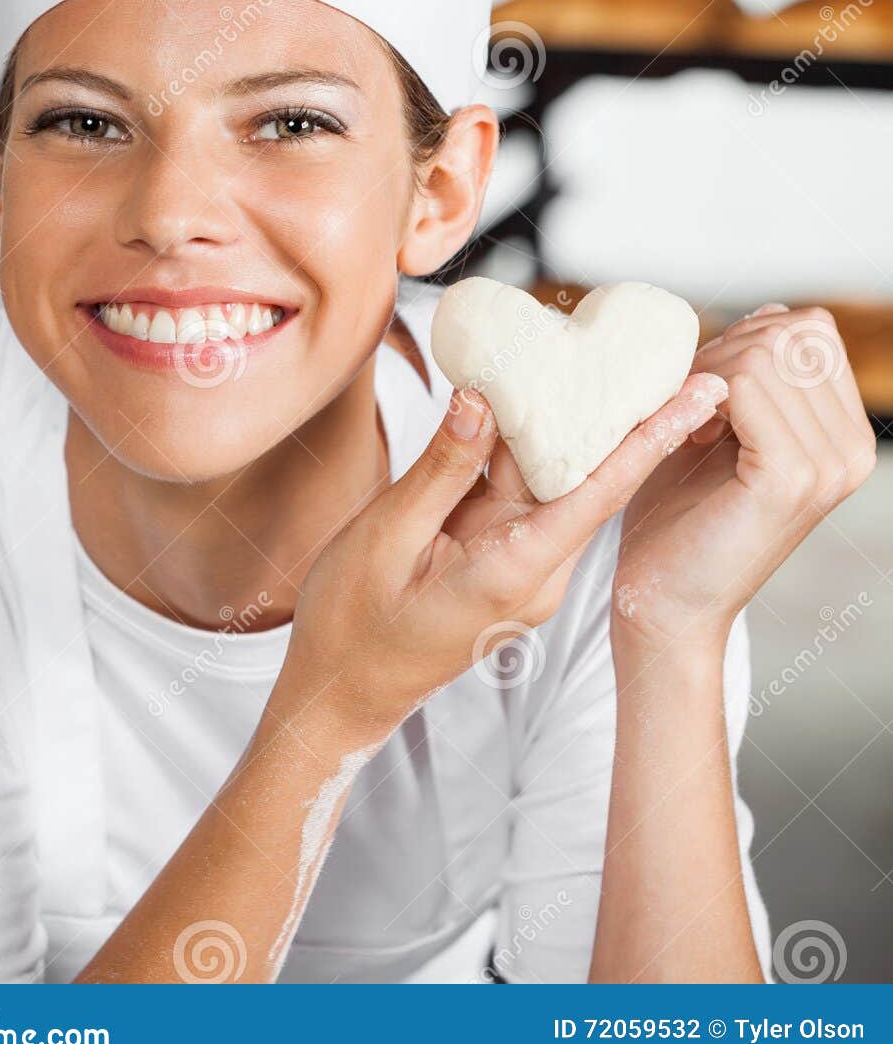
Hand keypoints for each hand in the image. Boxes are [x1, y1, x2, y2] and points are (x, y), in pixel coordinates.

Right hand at [280, 372, 725, 745]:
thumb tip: (482, 402)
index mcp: (517, 571)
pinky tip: (521, 399)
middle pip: (585, 478)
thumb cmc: (352, 626)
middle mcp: (535, 571)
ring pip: (550, 479)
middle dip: (619, 415)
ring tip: (593, 355)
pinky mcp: (500, 558)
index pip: (601, 493)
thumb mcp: (387, 538)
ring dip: (562, 424)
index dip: (653, 438)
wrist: (341, 691)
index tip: (702, 396)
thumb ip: (440, 469)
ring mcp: (520, 566)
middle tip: (661, 352)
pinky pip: (519, 491)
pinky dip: (519, 446)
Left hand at [613, 304, 876, 651]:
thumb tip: (772, 313)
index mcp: (848, 436)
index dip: (747, 337)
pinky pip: (743, 387)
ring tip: (687, 423)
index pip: (812, 330)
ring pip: (762, 356)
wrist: (665, 600)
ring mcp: (828, 465)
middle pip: (790, 334)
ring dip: (705, 374)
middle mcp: (852, 450)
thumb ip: (758, 374)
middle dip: (724, 350)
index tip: (705, 385)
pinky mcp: (790, 478)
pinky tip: (688, 434)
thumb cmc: (684, 513)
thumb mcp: (729, 427)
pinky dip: (700, 394)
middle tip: (686, 403)